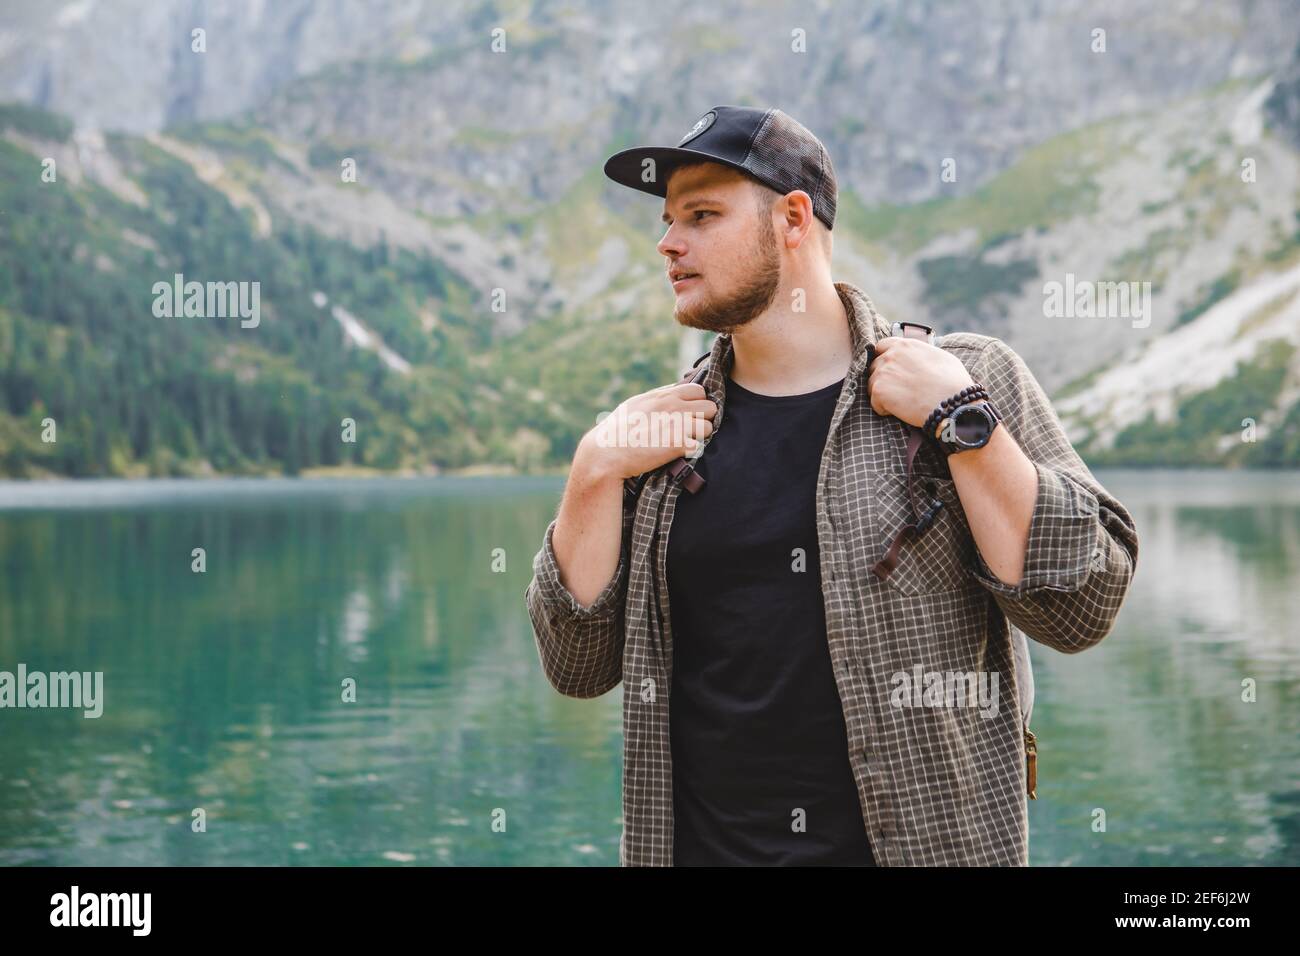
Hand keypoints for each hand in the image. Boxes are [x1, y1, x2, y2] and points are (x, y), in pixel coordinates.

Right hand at [577, 381, 716, 480]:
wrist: (607, 454)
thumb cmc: (618, 431)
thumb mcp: (636, 404)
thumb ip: (657, 398)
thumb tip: (672, 392)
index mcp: (663, 396)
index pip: (699, 390)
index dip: (697, 403)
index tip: (689, 414)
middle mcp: (674, 406)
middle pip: (710, 407)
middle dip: (704, 419)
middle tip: (691, 430)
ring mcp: (678, 424)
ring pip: (709, 427)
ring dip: (700, 437)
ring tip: (685, 442)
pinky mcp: (679, 444)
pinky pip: (699, 446)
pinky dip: (691, 452)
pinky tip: (679, 455)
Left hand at [866, 336, 975, 428]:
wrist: (951, 403)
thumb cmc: (952, 382)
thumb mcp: (940, 358)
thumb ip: (921, 353)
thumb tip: (916, 357)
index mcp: (905, 345)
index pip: (881, 347)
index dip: (884, 359)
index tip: (891, 371)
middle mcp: (891, 355)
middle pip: (874, 367)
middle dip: (883, 379)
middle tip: (900, 391)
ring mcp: (882, 372)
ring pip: (872, 385)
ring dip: (883, 395)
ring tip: (904, 402)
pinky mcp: (879, 390)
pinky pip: (874, 402)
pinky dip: (885, 409)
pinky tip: (902, 410)